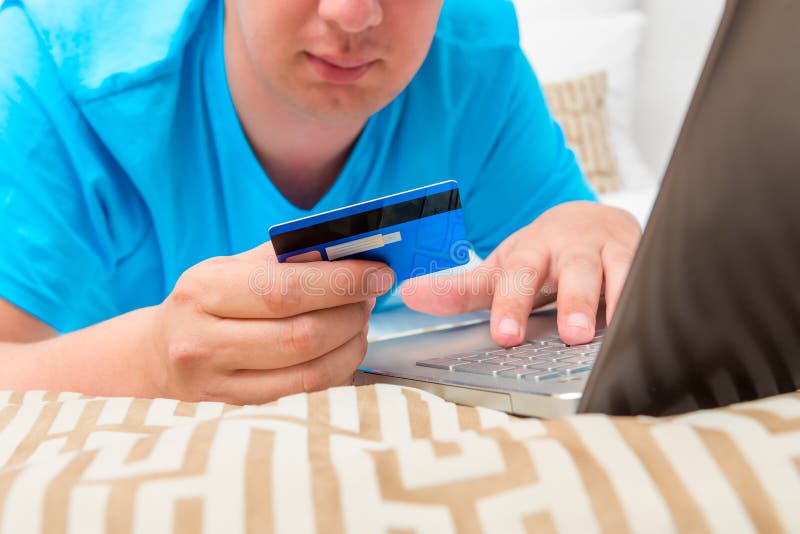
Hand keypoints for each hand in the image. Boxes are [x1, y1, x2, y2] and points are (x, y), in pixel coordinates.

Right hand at [147, 242, 393, 403]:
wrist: (158, 355)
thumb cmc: (208, 301)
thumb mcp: (230, 267)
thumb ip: (284, 258)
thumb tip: (349, 251)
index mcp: (204, 290)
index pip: (283, 289)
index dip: (340, 282)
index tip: (379, 272)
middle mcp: (204, 340)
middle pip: (302, 334)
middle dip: (351, 312)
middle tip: (372, 295)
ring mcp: (218, 382)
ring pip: (308, 368)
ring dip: (350, 341)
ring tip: (361, 319)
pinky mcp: (238, 406)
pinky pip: (304, 390)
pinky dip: (337, 366)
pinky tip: (345, 347)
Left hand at [401, 201, 640, 346]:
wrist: (590, 219)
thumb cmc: (541, 255)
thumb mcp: (501, 269)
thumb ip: (460, 289)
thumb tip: (407, 294)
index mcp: (531, 251)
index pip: (519, 277)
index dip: (511, 305)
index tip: (505, 336)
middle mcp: (572, 247)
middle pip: (575, 272)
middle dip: (575, 300)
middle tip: (572, 333)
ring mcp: (610, 249)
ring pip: (620, 270)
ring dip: (619, 298)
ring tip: (620, 329)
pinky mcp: (642, 252)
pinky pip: (652, 273)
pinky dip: (653, 293)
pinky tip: (656, 318)